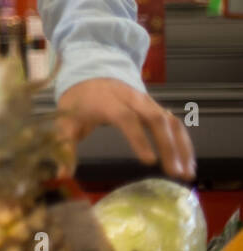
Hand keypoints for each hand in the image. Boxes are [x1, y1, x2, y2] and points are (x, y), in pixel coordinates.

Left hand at [56, 78, 194, 180]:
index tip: (148, 161)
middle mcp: (131, 98)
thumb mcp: (65, 122)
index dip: (138, 138)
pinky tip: (188, 163)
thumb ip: (65, 147)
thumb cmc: (77, 102)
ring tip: (186, 173)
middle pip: (154, 118)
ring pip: (169, 120)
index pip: (125, 118)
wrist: (90, 73)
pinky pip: (174, 122)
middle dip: (167, 146)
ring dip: (181, 146)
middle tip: (174, 173)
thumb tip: (62, 176)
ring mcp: (146, 101)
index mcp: (106, 101)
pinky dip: (183, 141)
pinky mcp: (155, 106)